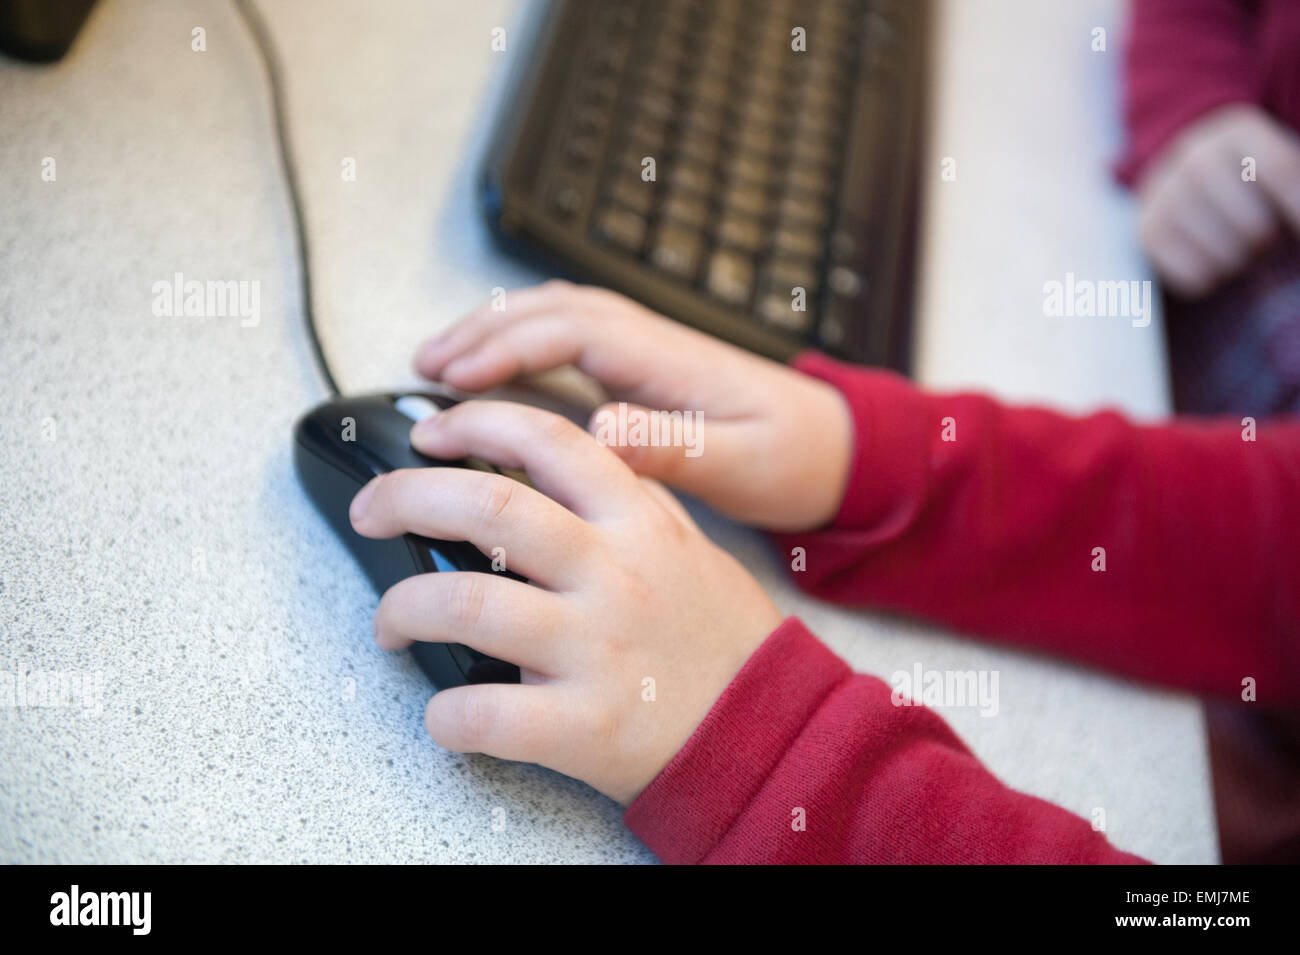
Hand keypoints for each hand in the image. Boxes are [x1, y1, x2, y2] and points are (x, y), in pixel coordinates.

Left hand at [348, 399, 783, 804]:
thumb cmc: (722, 642)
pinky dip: (444, 713)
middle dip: (405, 497)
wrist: (772, 731)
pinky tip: (443, 712)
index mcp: (639, 523)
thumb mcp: (686, 548)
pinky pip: (483, 713)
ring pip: (465, 602)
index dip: (474, 423)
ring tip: (391, 620)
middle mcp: (615, 573)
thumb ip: (624, 506)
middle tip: (372, 511)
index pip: (547, 440)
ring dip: (404, 607)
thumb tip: (541, 472)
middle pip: (487, 507)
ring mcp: (597, 647)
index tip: (429, 432)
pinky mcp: (583, 724)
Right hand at [414, 281, 853, 531]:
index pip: (570, 331)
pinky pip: (573, 340)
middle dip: (482, 332)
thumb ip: (671, 446)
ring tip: (439, 361)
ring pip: (557, 318)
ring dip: (497, 331)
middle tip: (424, 366)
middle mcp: (652, 343)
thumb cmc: (794, 455)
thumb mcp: (740, 462)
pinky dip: (525, 345)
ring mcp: (648, 351)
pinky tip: (499, 370)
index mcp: (668, 359)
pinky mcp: (646, 369)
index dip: (504, 348)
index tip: (452, 376)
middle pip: (551, 312)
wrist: (840, 446)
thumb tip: (597, 431)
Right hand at [1136, 104, 1299, 298]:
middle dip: (1267, 241)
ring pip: (1225, 256)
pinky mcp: (1145, 231)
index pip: (1281, 171)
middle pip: (1254, 224)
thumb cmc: (1250, 183)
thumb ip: (1295, 189)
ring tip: (1238, 247)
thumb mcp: (1279, 170)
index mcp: (1238, 132)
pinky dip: (1210, 278)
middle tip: (1265, 237)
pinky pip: (1194, 276)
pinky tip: (1210, 258)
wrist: (1183, 185)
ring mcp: (1162, 194)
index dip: (1298, 208)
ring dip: (1240, 262)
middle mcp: (1194, 156)